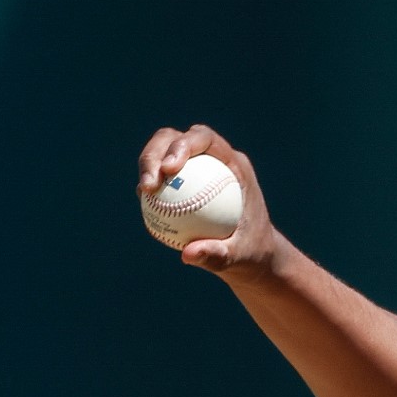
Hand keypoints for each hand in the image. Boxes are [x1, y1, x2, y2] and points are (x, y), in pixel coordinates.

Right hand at [136, 124, 279, 280]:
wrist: (253, 254)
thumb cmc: (252, 254)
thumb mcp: (240, 258)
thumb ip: (217, 255)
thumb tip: (188, 254)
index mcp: (235, 164)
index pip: (205, 139)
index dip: (182, 145)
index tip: (169, 169)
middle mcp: (215, 160)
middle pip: (178, 138)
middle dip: (156, 153)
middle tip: (149, 185)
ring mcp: (199, 168)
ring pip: (165, 153)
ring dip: (148, 165)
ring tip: (144, 192)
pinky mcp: (187, 181)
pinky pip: (164, 177)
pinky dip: (152, 184)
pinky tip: (144, 201)